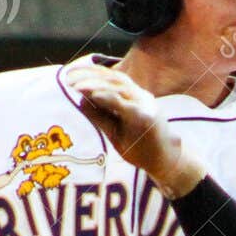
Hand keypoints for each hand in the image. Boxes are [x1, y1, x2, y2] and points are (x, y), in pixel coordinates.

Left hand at [63, 62, 204, 198]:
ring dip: (95, 84)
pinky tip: (93, 94)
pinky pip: (125, 105)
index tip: (70, 73)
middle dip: (89, 75)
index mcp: (134, 97)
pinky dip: (108, 97)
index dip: (90, 72)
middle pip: (114, 78)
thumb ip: (100, 115)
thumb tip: (79, 99)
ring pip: (119, 87)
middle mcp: (140, 96)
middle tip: (68, 78)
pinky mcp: (146, 118)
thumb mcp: (115, 130)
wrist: (166, 163)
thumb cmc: (142, 147)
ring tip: (75, 85)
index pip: (111, 77)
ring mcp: (145, 106)